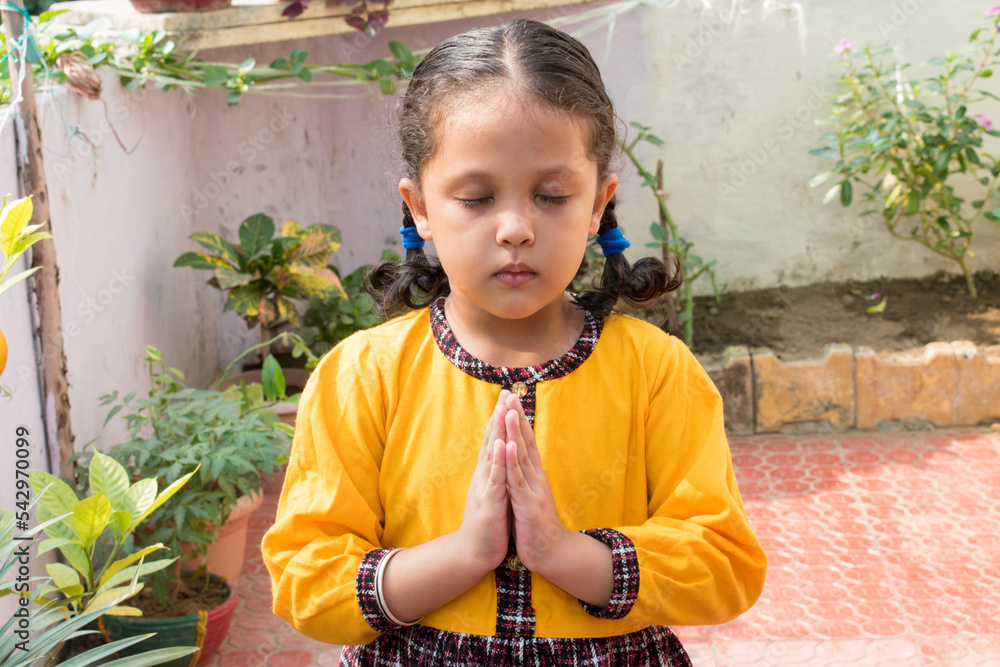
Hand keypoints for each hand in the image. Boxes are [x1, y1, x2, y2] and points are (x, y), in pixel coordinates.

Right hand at [456, 390, 510, 572]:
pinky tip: (502, 443)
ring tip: (503, 409)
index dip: (501, 418)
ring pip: (492, 453)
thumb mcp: (495, 492)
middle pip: (492, 439)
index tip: (508, 397)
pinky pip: (496, 477)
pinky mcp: (490, 501)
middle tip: (505, 392)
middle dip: (499, 415)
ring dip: (497, 431)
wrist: (475, 551)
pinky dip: (499, 459)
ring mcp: (486, 486)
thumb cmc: (488, 522)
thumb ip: (497, 473)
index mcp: (489, 472)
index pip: (495, 440)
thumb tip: (501, 456)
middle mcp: (485, 474)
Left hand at [503, 394, 567, 573]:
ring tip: (509, 411)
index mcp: (532, 474)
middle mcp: (535, 476)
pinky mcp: (527, 504)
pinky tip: (507, 448)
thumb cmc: (536, 523)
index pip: (524, 441)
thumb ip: (524, 475)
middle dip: (516, 417)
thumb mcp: (528, 494)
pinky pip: (518, 480)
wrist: (550, 552)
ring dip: (514, 433)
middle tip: (510, 393)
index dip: (517, 420)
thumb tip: (519, 457)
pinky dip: (512, 463)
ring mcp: (532, 488)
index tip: (509, 398)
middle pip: (524, 441)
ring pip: (521, 456)